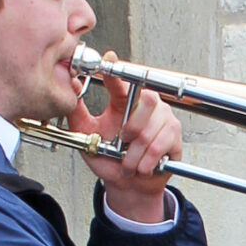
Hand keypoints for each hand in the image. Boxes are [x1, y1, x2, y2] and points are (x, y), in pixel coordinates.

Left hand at [84, 76, 181, 223]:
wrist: (128, 186)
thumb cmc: (110, 161)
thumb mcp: (87, 136)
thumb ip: (77, 111)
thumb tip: (71, 84)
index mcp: (125, 101)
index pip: (122, 80)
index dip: (117, 69)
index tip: (110, 59)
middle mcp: (147, 106)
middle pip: (148, 99)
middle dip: (132, 126)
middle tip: (123, 141)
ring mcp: (164, 120)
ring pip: (150, 130)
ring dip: (134, 154)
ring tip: (129, 162)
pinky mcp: (174, 138)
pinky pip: (159, 146)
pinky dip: (145, 162)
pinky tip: (141, 166)